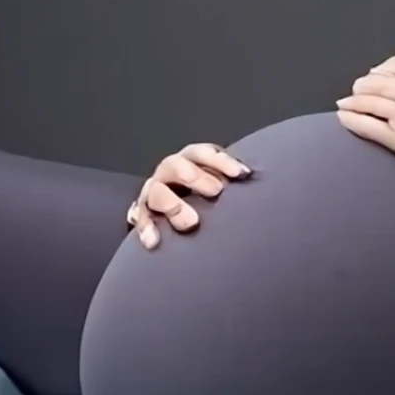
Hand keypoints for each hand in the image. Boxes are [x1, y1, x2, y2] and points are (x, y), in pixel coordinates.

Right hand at [126, 143, 252, 249]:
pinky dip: (148, 229)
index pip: (204, 153)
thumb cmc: (209, 194)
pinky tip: (154, 241)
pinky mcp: (144, 212)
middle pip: (176, 166)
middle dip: (196, 177)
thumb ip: (232, 177)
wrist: (184, 211)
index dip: (221, 161)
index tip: (240, 174)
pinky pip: (141, 218)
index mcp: (191, 159)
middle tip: (216, 191)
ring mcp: (154, 190)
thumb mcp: (221, 180)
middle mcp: (169, 171)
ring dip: (173, 205)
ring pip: (156, 192)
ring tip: (191, 222)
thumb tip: (252, 177)